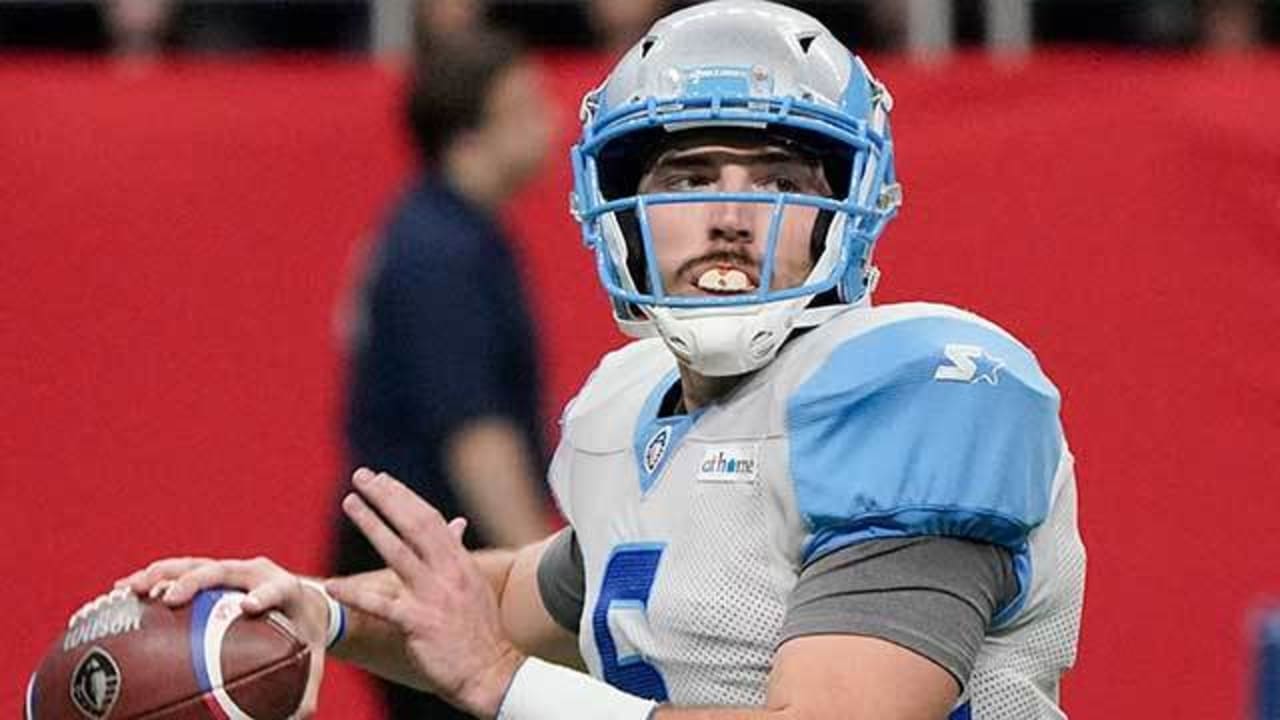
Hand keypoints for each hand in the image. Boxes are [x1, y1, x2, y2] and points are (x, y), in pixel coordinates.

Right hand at [114, 555, 327, 716]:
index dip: (263, 595)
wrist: (304, 599)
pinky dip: (150, 581)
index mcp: (285, 588)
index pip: (275, 589)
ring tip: (129, 590)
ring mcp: (230, 569)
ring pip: (192, 564)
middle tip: (170, 599)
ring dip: (161, 574)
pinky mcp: (210, 572)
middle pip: (223, 569)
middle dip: (196, 581)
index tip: (247, 608)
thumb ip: (306, 690)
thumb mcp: (311, 658)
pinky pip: (176, 572)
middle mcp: (254, 572)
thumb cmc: (305, 632)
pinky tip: (118, 595)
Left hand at [326, 468, 524, 718]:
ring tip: (351, 503)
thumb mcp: (473, 585)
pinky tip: (333, 585)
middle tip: (362, 476)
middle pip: (414, 524)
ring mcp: (434, 596)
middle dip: (387, 497)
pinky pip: (382, 605)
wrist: (491, 672)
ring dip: (372, 525)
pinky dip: (356, 594)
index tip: (383, 479)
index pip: (429, 519)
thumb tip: (457, 524)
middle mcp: (448, 572)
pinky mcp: (419, 623)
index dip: (404, 496)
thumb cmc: (479, 631)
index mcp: (459, 562)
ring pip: (398, 552)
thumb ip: (459, 554)